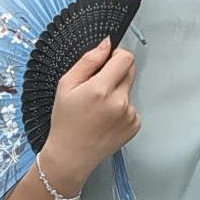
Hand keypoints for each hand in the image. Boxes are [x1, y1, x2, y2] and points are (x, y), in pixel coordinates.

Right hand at [42, 38, 139, 189]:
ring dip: (117, 93)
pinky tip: (105, 119)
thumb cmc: (65, 122)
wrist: (71, 155)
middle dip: (115, 73)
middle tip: (97, 87)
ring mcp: (129, 115)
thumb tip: (105, 44)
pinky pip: (131, 107)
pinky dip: (121, 109)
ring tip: (98, 108)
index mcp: (101, 89)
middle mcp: (119, 102)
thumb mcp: (66, 86)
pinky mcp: (135, 125)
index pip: (125, 58)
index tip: (106, 62)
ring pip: (128, 90)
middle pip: (130, 71)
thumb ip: (88, 61)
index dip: (115, 56)